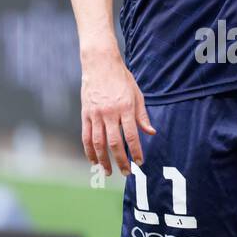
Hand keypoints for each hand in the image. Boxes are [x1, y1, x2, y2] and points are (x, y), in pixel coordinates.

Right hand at [81, 54, 155, 175]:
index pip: (131, 135)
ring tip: (108, 172)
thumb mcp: (137, 94)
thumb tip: (151, 133)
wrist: (100, 63)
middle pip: (114, 143)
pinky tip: (94, 160)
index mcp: (125, 107)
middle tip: (126, 173)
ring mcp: (95, 114)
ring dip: (103, 160)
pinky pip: (86, 136)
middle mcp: (109, 112)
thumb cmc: (121, 78)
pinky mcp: (85, 114)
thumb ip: (142, 116)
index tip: (139, 163)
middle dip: (120, 161)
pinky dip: (89, 150)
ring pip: (98, 143)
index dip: (135, 151)